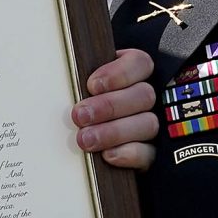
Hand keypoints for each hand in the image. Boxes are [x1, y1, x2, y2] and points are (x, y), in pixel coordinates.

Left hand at [74, 48, 158, 169]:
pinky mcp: (151, 153)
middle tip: (81, 115)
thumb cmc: (80, 108)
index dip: (118, 73)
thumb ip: (80, 83)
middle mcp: (146, 98)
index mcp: (133, 74)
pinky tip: (107, 154)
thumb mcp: (80, 89)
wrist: (82, 146)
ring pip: (148, 124)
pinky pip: (148, 153)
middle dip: (109, 106)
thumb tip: (65, 85)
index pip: (139, 63)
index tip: (92, 85)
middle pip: (144, 95)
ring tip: (86, 139)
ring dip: (114, 132)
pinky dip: (127, 153)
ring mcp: (151, 125)